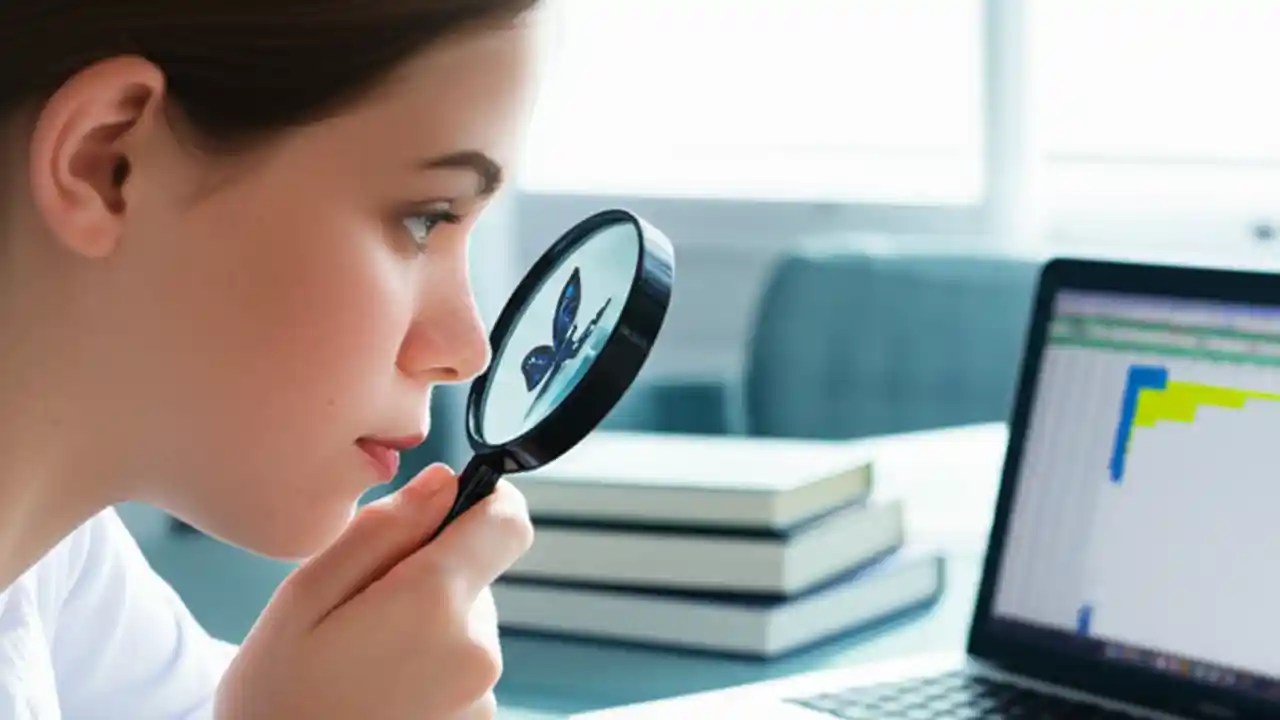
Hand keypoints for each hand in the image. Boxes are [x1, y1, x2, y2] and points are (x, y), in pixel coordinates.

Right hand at [214, 464, 533, 719]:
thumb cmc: (276, 696)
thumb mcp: (306, 595)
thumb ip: (383, 529)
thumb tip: (444, 481)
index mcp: (436, 603)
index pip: (507, 523)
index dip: (481, 504)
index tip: (442, 513)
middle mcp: (476, 651)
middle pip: (474, 577)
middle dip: (427, 578)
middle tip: (359, 614)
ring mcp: (481, 697)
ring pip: (464, 626)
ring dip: (425, 630)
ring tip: (360, 663)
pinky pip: (461, 672)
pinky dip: (427, 673)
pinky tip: (377, 694)